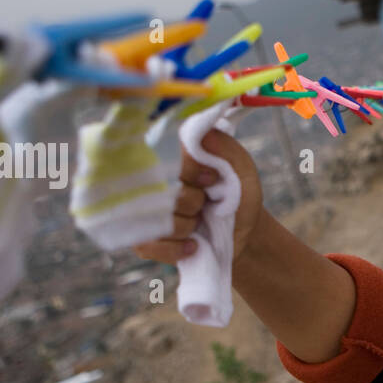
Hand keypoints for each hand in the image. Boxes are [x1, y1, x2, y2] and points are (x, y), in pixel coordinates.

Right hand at [133, 129, 263, 264]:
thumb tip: (203, 134)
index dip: (189, 171)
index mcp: (166, 154)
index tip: (212, 179)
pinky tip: (194, 243)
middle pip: (158, 190)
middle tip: (205, 202)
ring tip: (199, 222)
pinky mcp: (141, 240)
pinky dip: (178, 248)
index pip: (162, 156)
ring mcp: (139, 211)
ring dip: (187, 225)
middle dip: (191, 201)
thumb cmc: (239, 194)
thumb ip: (225, 148)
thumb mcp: (241, 168)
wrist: (242, 232)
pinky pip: (149, 246)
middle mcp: (146, 180)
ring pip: (157, 221)